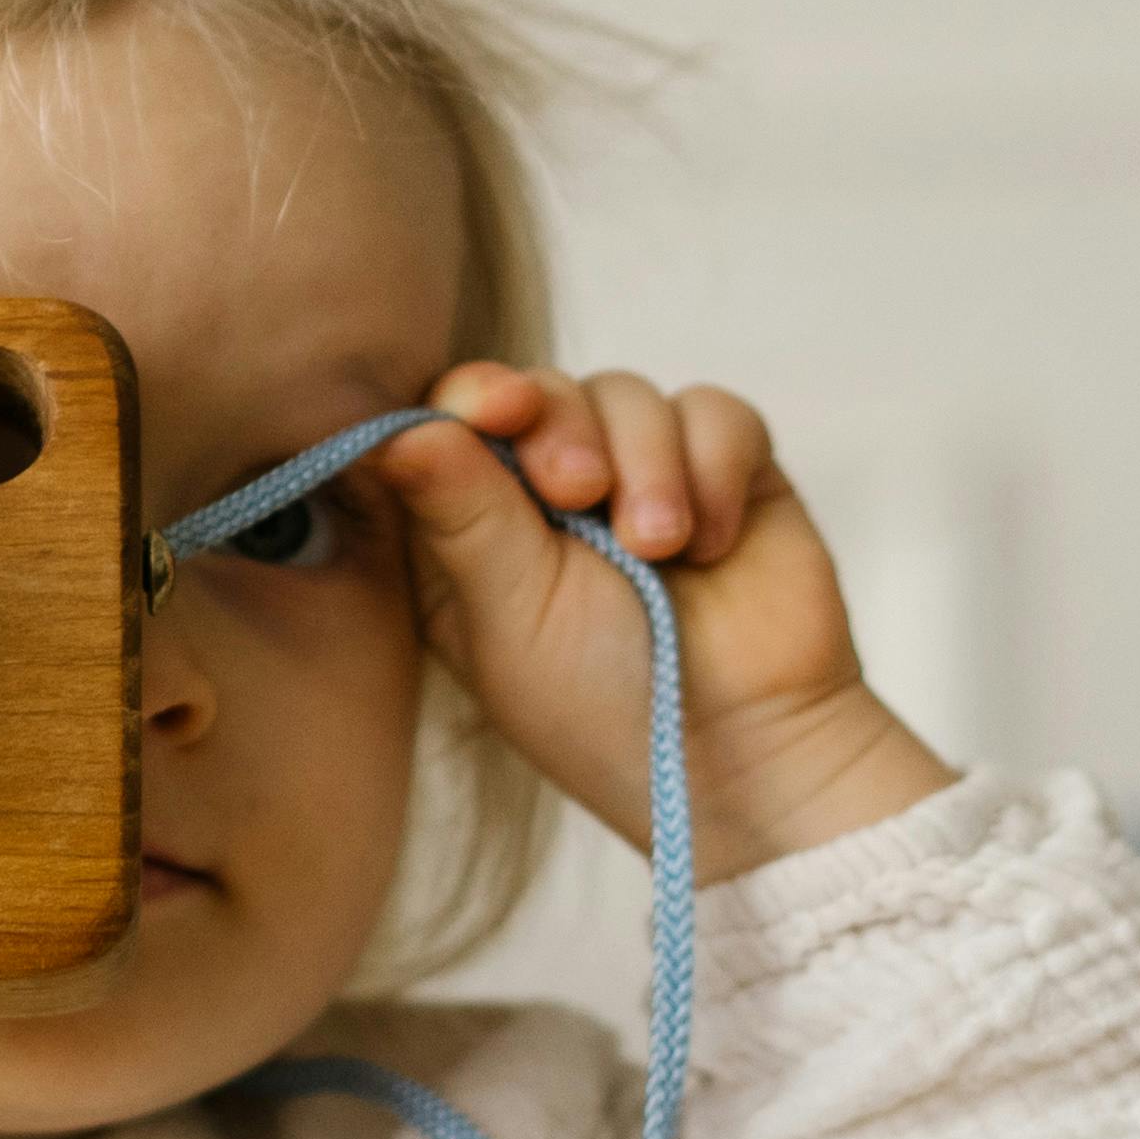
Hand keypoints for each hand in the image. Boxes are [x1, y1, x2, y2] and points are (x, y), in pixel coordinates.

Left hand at [368, 365, 956, 880]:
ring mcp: (642, 476)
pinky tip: (711, 544)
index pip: (451, 424)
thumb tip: (391, 435)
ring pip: (626, 395)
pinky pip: (714, 412)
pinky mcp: (725, 472)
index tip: (494, 409)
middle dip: (560, 428)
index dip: (470, 399)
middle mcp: (550, 494)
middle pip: (540, 390)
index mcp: (473, 530)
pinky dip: (714, 466)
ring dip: (645, 462)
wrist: (748, 749)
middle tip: (579, 494)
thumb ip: (460, 514)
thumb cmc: (604, 706)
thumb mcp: (511, 617)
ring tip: (659, 548)